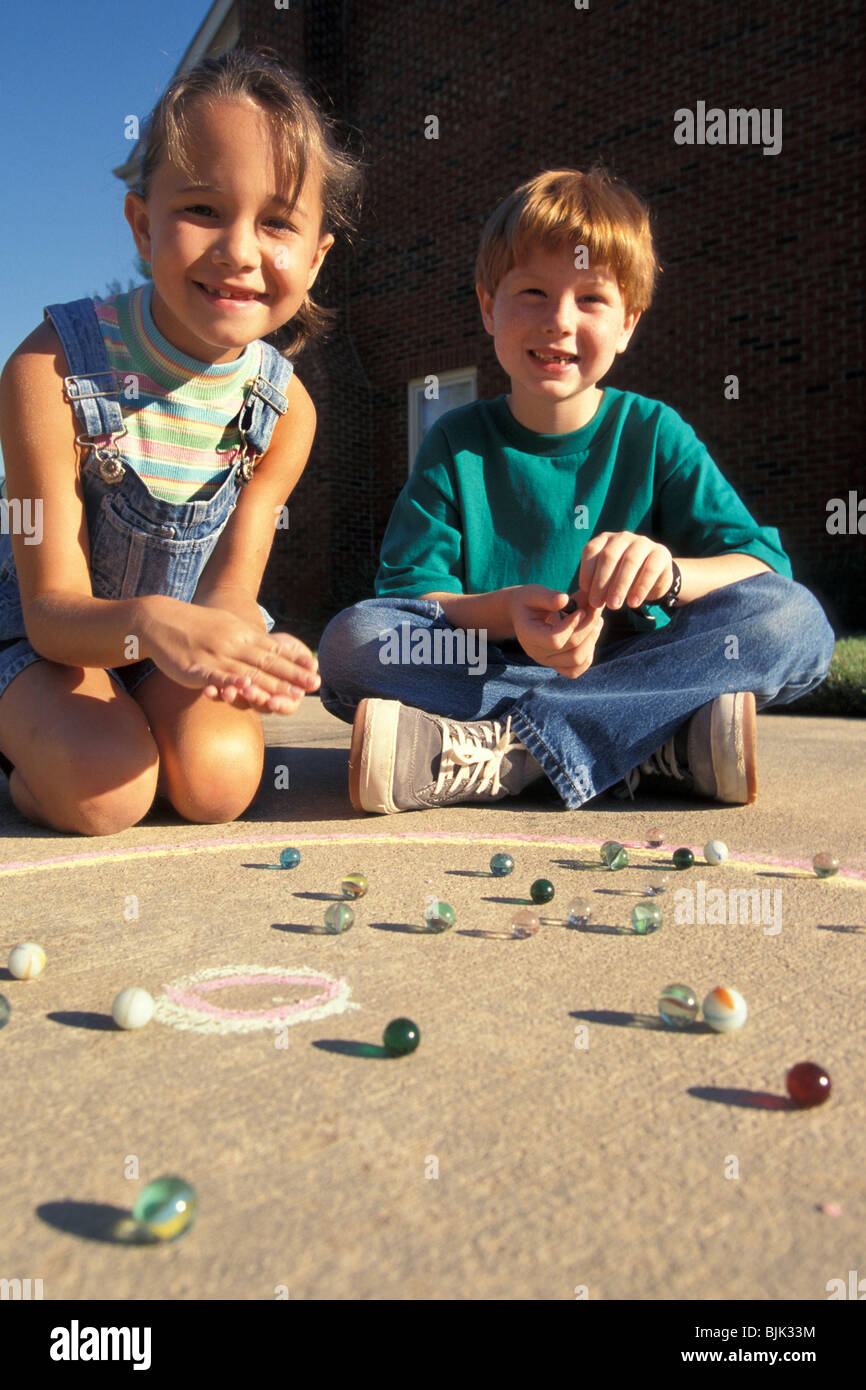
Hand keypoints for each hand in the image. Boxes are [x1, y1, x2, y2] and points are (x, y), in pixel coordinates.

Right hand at [141, 595, 319, 713]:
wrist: (160, 620)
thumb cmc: (196, 626)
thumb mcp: (228, 627)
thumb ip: (249, 639)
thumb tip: (269, 648)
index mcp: (242, 634)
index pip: (274, 649)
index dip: (296, 660)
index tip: (317, 667)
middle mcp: (233, 643)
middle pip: (267, 662)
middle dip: (292, 675)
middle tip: (314, 685)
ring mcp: (216, 655)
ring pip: (246, 672)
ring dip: (270, 685)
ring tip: (291, 695)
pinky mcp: (197, 667)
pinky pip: (216, 676)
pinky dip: (231, 682)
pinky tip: (244, 688)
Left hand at [203, 647, 320, 714]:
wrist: (246, 637)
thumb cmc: (275, 645)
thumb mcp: (290, 647)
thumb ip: (299, 658)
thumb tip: (313, 665)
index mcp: (287, 693)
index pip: (287, 705)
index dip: (282, 704)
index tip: (274, 700)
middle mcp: (265, 699)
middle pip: (262, 706)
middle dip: (256, 699)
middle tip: (249, 693)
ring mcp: (244, 696)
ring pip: (240, 703)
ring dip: (234, 698)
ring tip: (227, 691)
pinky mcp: (226, 689)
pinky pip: (220, 695)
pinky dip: (214, 693)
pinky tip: (209, 690)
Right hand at [508, 584, 604, 678]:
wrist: (523, 613)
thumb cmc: (529, 601)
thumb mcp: (535, 594)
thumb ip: (548, 597)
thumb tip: (565, 600)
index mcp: (530, 637)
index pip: (555, 641)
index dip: (572, 626)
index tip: (581, 610)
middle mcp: (538, 654)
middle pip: (572, 653)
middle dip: (588, 630)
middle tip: (596, 610)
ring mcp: (548, 662)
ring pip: (578, 661)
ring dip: (592, 640)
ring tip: (597, 620)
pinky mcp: (557, 664)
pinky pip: (577, 669)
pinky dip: (589, 653)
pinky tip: (591, 634)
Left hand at [578, 531, 673, 610]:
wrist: (654, 579)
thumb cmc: (623, 579)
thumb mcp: (607, 580)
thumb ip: (595, 586)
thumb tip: (583, 600)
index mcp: (605, 539)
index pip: (592, 550)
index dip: (586, 571)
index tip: (586, 592)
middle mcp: (623, 537)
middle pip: (609, 556)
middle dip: (601, 582)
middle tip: (596, 603)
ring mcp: (643, 543)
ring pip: (629, 561)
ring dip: (620, 586)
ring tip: (614, 606)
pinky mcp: (661, 554)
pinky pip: (650, 570)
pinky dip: (640, 588)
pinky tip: (633, 603)